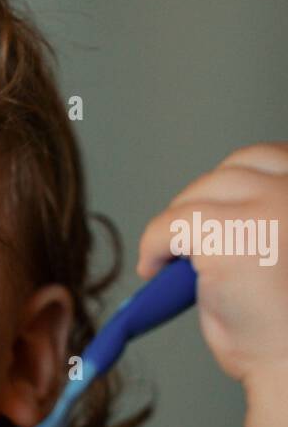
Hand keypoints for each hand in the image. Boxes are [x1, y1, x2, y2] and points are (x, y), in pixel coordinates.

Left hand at [136, 142, 287, 383]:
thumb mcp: (287, 250)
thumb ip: (268, 221)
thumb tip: (222, 209)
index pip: (274, 158)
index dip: (241, 180)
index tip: (223, 203)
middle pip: (235, 168)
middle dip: (204, 199)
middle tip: (187, 238)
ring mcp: (268, 207)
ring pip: (200, 192)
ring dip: (179, 222)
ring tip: (169, 256)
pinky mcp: (228, 235)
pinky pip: (171, 225)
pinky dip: (154, 244)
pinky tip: (153, 268)